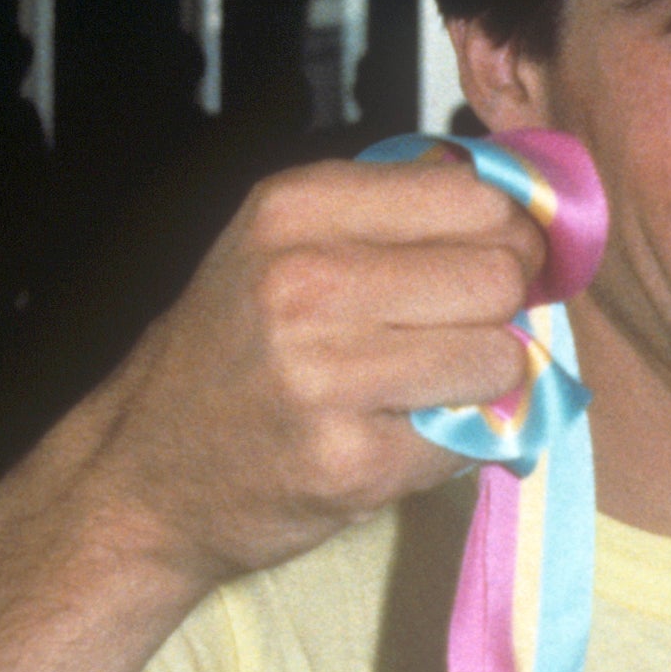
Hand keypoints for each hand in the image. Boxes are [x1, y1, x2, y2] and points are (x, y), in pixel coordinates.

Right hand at [82, 150, 543, 581]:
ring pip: (498, 359)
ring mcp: (323, 374)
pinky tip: (396, 437)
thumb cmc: (234, 352)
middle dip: (504, 308)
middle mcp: (303, 279)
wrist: (143, 474)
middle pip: (498, 276)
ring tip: (427, 387)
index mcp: (296, 207)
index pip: (476, 197)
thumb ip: (390, 212)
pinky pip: (469, 438)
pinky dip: (452, 443)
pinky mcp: (348, 461)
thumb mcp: (281, 243)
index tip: (497, 263)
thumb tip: (527, 204)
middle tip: (464, 333)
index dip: (510, 235)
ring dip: (483, 381)